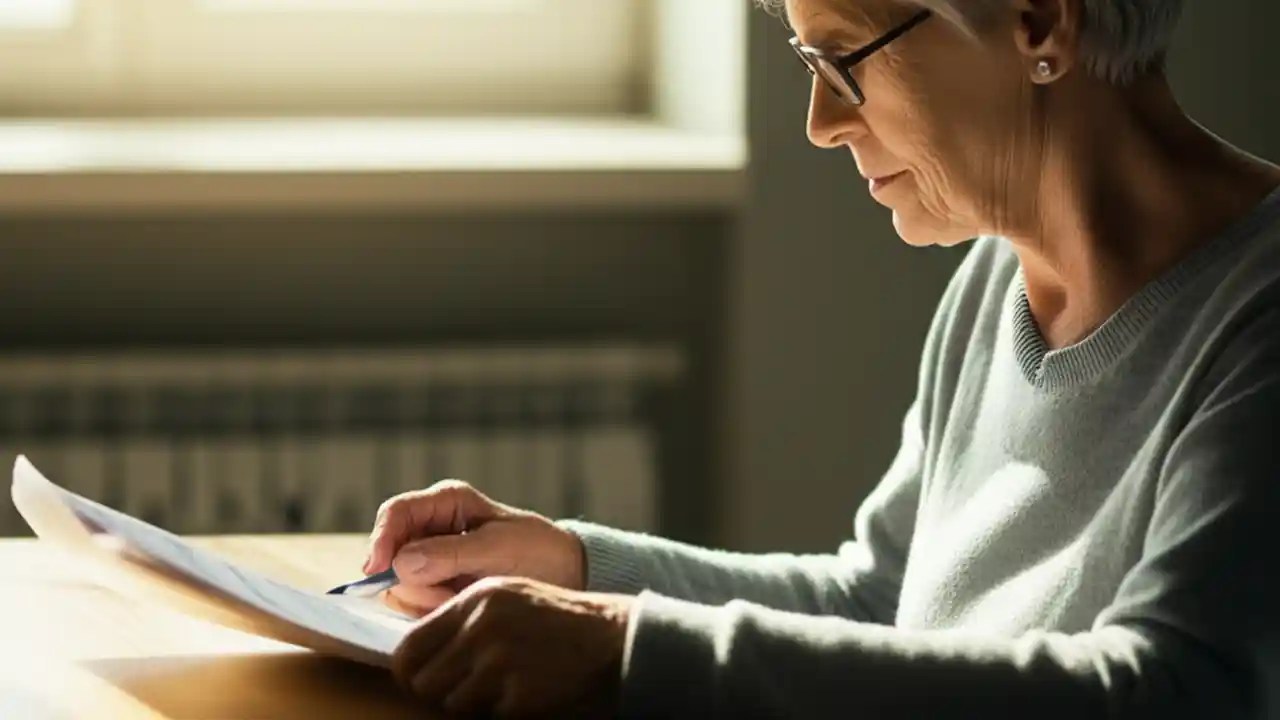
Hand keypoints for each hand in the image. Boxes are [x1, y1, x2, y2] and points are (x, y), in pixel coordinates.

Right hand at [365, 480, 586, 615]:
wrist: (562, 574)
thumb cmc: (536, 550)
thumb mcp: (498, 549)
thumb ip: (451, 554)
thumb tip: (400, 563)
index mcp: (446, 502)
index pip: (396, 513)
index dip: (380, 539)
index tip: (377, 571)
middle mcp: (431, 526)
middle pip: (392, 553)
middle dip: (415, 579)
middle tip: (450, 593)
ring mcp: (430, 556)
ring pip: (399, 582)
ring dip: (425, 597)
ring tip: (462, 596)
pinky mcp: (435, 583)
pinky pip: (413, 600)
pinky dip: (431, 608)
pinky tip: (459, 604)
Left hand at [392, 577, 631, 718]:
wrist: (613, 640)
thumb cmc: (558, 621)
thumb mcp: (507, 598)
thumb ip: (463, 619)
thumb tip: (413, 655)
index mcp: (475, 601)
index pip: (410, 648)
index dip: (409, 672)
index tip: (419, 680)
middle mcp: (482, 628)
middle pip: (424, 682)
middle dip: (439, 692)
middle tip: (465, 688)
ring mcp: (499, 663)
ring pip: (453, 704)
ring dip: (473, 704)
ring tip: (504, 685)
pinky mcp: (519, 695)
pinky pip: (487, 717)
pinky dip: (503, 712)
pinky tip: (526, 692)